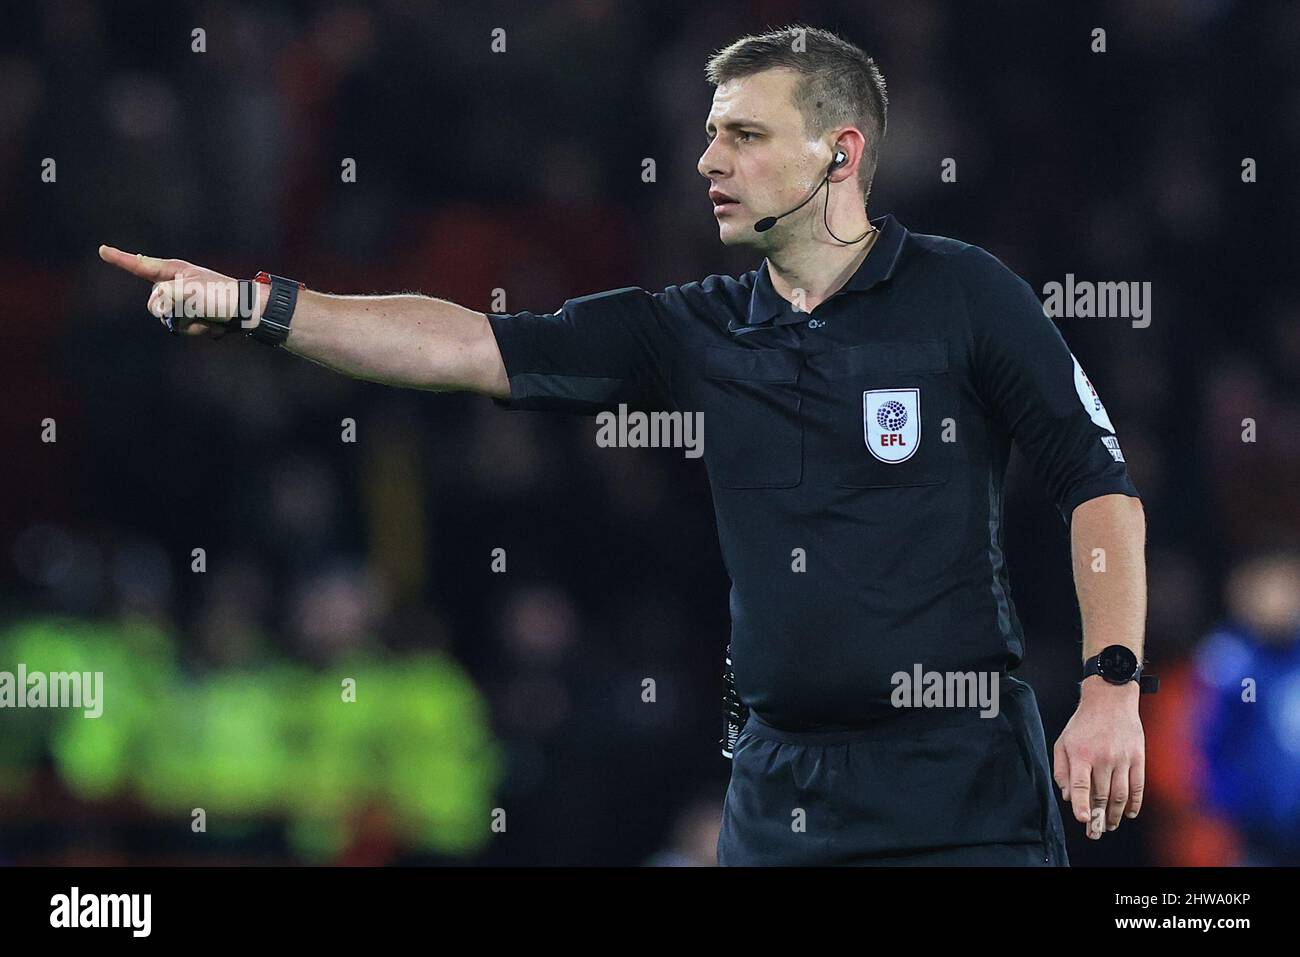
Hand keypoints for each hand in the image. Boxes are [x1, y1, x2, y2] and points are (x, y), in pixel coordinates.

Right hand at [97, 245, 265, 338]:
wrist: (250, 312)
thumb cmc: (220, 296)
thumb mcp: (188, 292)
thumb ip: (163, 298)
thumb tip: (155, 309)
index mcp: (174, 270)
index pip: (141, 265)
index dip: (120, 259)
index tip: (102, 250)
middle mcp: (177, 285)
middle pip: (154, 304)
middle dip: (172, 312)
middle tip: (196, 308)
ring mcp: (187, 302)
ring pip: (170, 321)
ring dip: (190, 325)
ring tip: (209, 317)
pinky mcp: (196, 316)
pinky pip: (186, 329)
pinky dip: (200, 331)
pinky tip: (216, 326)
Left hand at [1052, 676, 1145, 839]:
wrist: (1110, 699)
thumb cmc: (1083, 723)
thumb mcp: (1063, 742)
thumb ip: (1062, 770)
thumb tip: (1068, 796)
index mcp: (1081, 753)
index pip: (1081, 785)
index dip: (1081, 804)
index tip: (1083, 820)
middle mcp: (1102, 757)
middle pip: (1102, 795)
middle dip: (1098, 817)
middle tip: (1095, 832)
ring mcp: (1122, 758)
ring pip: (1120, 795)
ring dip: (1116, 814)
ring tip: (1110, 825)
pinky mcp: (1138, 757)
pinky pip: (1137, 786)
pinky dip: (1134, 803)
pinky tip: (1129, 813)